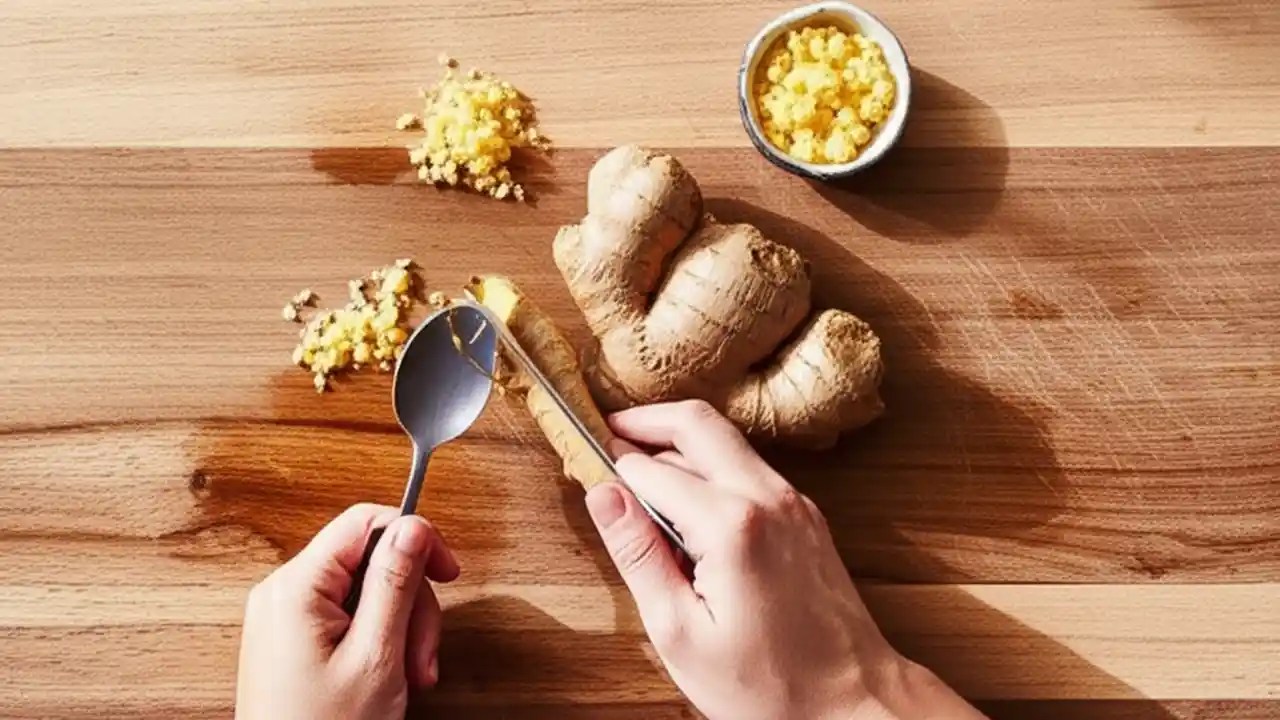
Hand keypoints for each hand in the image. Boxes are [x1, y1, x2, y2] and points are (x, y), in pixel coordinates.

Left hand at [235, 504, 459, 719]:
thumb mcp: (376, 655)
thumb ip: (395, 583)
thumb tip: (413, 526)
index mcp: (296, 588)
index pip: (364, 522)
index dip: (415, 538)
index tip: (449, 571)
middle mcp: (284, 593)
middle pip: (371, 561)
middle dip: (410, 604)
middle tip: (424, 655)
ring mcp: (286, 618)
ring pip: (367, 592)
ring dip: (401, 629)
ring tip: (410, 679)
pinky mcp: (294, 641)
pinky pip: (349, 618)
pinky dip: (380, 642)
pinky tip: (391, 678)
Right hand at [585, 400, 983, 719]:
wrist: (852, 704)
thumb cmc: (766, 686)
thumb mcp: (679, 632)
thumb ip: (638, 554)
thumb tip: (601, 493)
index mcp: (732, 524)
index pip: (650, 469)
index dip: (610, 464)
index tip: (582, 466)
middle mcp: (768, 497)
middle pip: (697, 423)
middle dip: (645, 422)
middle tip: (606, 436)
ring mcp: (793, 501)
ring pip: (725, 440)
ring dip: (678, 442)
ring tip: (637, 470)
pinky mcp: (804, 514)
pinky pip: (749, 466)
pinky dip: (710, 465)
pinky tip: (685, 500)